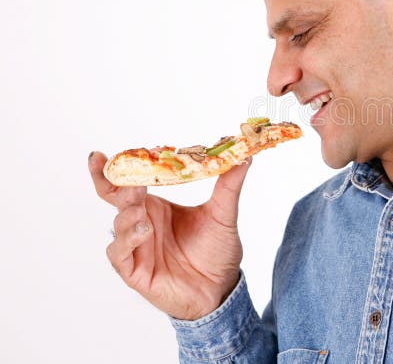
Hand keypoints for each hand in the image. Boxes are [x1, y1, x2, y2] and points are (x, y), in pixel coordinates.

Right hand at [89, 151, 252, 319]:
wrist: (222, 289)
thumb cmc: (216, 252)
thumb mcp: (224, 215)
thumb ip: (229, 186)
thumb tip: (242, 156)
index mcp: (156, 206)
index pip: (126, 184)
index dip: (110, 170)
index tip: (99, 155)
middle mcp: (141, 223)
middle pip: (115, 200)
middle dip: (115, 186)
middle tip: (129, 179)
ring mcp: (136, 248)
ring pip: (118, 225)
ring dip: (126, 214)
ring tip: (141, 211)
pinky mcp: (135, 271)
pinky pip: (119, 254)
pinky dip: (126, 242)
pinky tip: (143, 232)